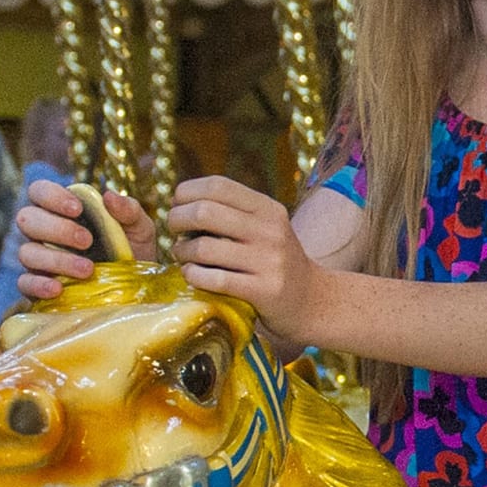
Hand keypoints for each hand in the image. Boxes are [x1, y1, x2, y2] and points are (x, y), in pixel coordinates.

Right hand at [9, 178, 159, 301]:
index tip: (77, 209)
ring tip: (88, 270)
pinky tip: (58, 289)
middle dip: (57, 228)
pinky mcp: (37, 287)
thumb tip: (109, 196)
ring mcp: (38, 260)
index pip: (39, 191)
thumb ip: (129, 210)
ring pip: (27, 252)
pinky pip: (24, 283)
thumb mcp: (139, 228)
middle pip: (27, 219)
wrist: (137, 291)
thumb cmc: (132, 251)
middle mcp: (43, 232)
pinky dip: (38, 285)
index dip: (52, 196)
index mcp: (61, 209)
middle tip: (87, 241)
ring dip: (56, 259)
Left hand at [165, 176, 323, 329]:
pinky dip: (193, 276)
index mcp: (268, 208)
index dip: (187, 192)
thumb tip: (182, 201)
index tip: (177, 205)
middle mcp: (270, 230)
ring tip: (182, 256)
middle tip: (174, 231)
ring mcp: (268, 261)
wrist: (313, 301)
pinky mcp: (264, 291)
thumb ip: (232, 212)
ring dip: (181, 252)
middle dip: (176, 220)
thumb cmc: (274, 261)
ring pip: (204, 248)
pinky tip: (192, 275)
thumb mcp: (265, 228)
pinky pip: (214, 280)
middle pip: (204, 212)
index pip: (217, 185)